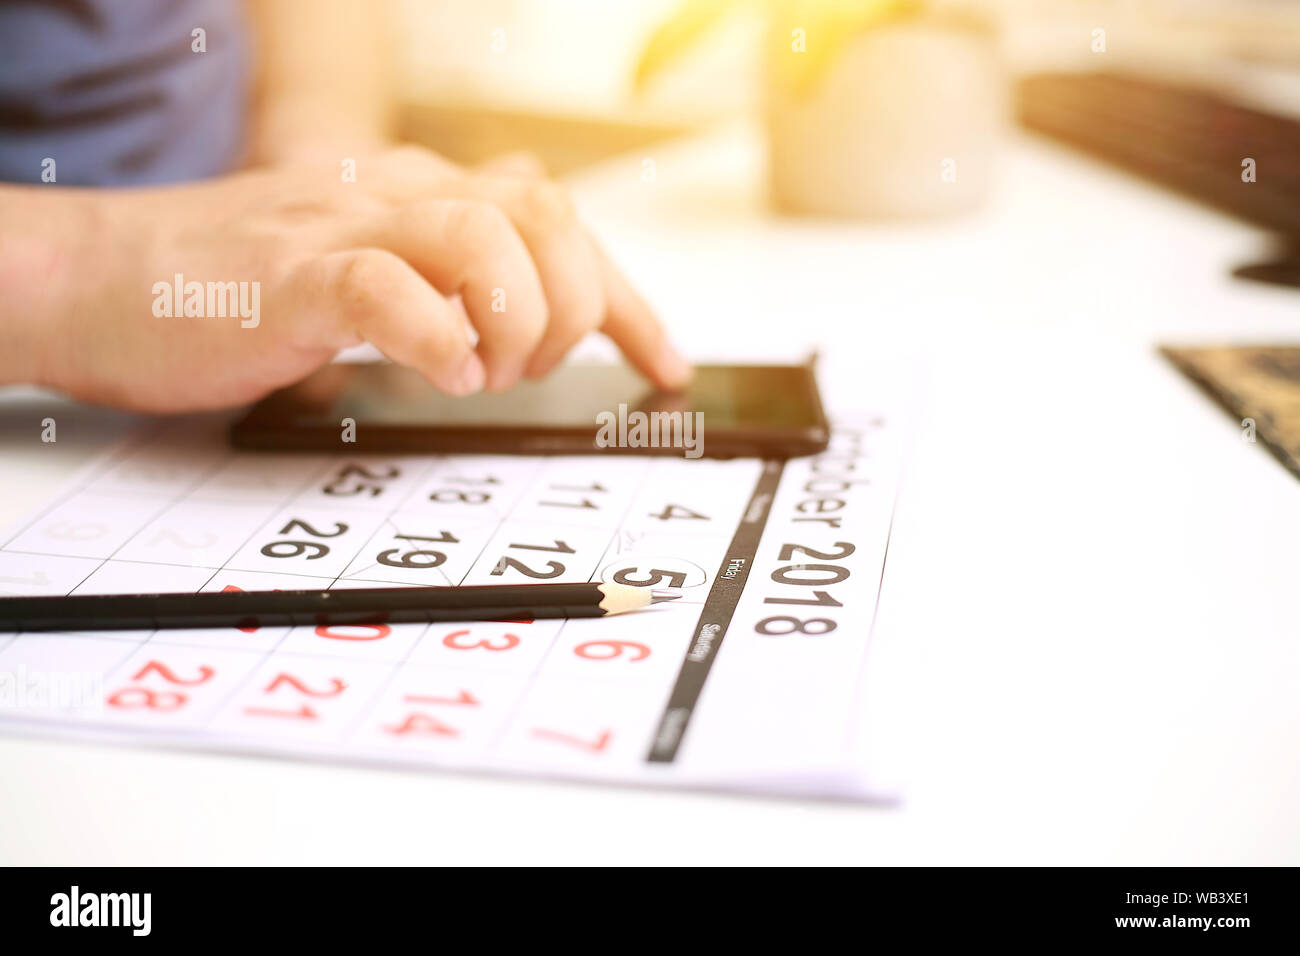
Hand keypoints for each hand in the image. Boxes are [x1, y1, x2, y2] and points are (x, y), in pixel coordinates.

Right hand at [16, 145, 689, 411]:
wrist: (100, 279)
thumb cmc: (232, 292)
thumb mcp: (361, 278)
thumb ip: (436, 291)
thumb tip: (507, 343)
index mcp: (420, 197)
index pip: (560, 225)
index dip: (628, 301)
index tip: (662, 364)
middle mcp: (395, 195)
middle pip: (546, 216)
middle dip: (575, 307)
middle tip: (531, 373)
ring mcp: (343, 227)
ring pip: (487, 237)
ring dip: (517, 321)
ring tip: (486, 375)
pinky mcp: (291, 275)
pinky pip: (388, 288)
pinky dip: (437, 338)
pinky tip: (443, 374)